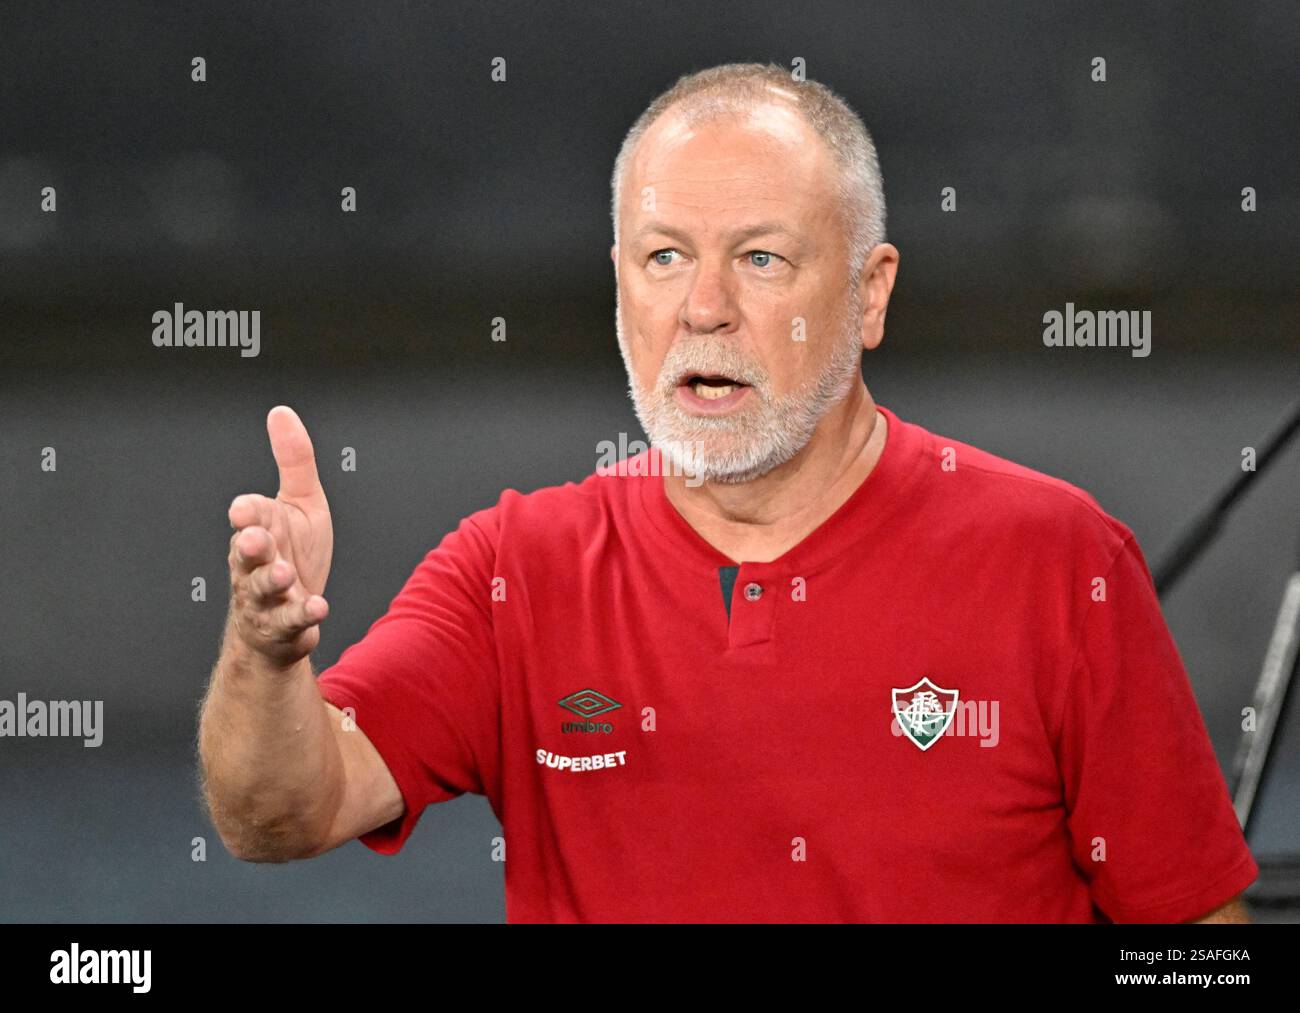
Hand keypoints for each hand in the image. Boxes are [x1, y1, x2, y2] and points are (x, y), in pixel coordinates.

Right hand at [226, 406, 333, 667]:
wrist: (288, 616)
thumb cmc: (293, 554)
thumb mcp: (299, 503)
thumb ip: (293, 461)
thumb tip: (281, 412)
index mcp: (260, 529)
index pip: (250, 518)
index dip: (248, 514)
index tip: (244, 510)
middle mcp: (256, 564)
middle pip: (246, 554)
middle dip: (247, 546)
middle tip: (252, 540)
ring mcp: (267, 598)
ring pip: (261, 589)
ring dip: (270, 580)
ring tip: (284, 573)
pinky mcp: (284, 627)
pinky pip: (290, 622)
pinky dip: (301, 615)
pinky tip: (318, 607)